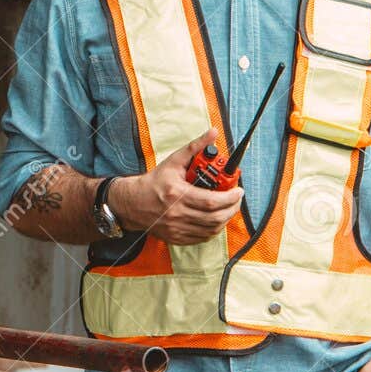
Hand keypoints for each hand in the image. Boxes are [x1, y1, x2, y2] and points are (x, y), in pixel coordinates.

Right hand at [110, 130, 242, 245]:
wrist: (133, 203)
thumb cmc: (154, 182)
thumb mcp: (173, 161)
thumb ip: (195, 147)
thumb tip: (212, 133)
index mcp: (177, 194)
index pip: (211, 200)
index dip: (230, 197)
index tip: (238, 190)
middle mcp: (177, 214)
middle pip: (215, 217)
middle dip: (232, 208)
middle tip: (236, 198)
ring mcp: (177, 228)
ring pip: (211, 229)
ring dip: (225, 218)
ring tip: (228, 207)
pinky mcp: (177, 238)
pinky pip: (203, 237)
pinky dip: (213, 228)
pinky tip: (214, 218)